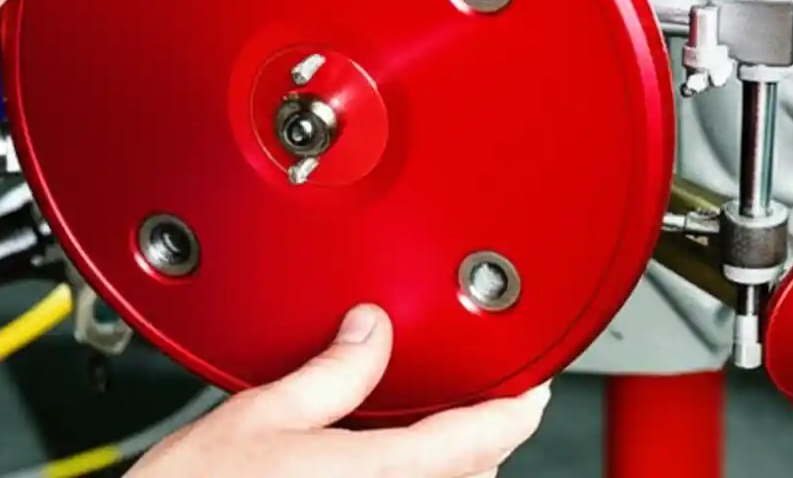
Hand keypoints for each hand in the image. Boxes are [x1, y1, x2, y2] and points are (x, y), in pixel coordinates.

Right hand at [129, 305, 551, 477]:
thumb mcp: (258, 417)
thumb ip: (330, 372)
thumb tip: (370, 329)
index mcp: (381, 476)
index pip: (480, 438)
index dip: (517, 409)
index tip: (533, 390)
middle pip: (473, 472)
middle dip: (484, 433)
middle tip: (479, 395)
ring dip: (453, 462)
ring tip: (438, 424)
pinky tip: (386, 463)